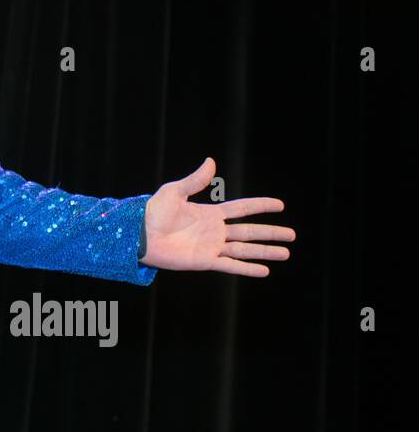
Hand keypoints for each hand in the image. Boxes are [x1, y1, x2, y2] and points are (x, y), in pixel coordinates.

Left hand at [141, 157, 294, 276]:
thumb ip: (195, 180)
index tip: (281, 205)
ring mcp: (211, 247)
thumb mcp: (175, 191)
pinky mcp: (205, 261)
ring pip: (245, 250)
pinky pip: (231, 265)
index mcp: (209, 213)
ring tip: (286, 252)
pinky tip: (264, 270)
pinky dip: (248, 269)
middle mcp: (214, 231)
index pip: (242, 208)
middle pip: (249, 231)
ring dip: (265, 251)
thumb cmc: (153, 212)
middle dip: (270, 232)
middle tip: (293, 234)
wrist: (140, 235)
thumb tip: (211, 161)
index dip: (260, 206)